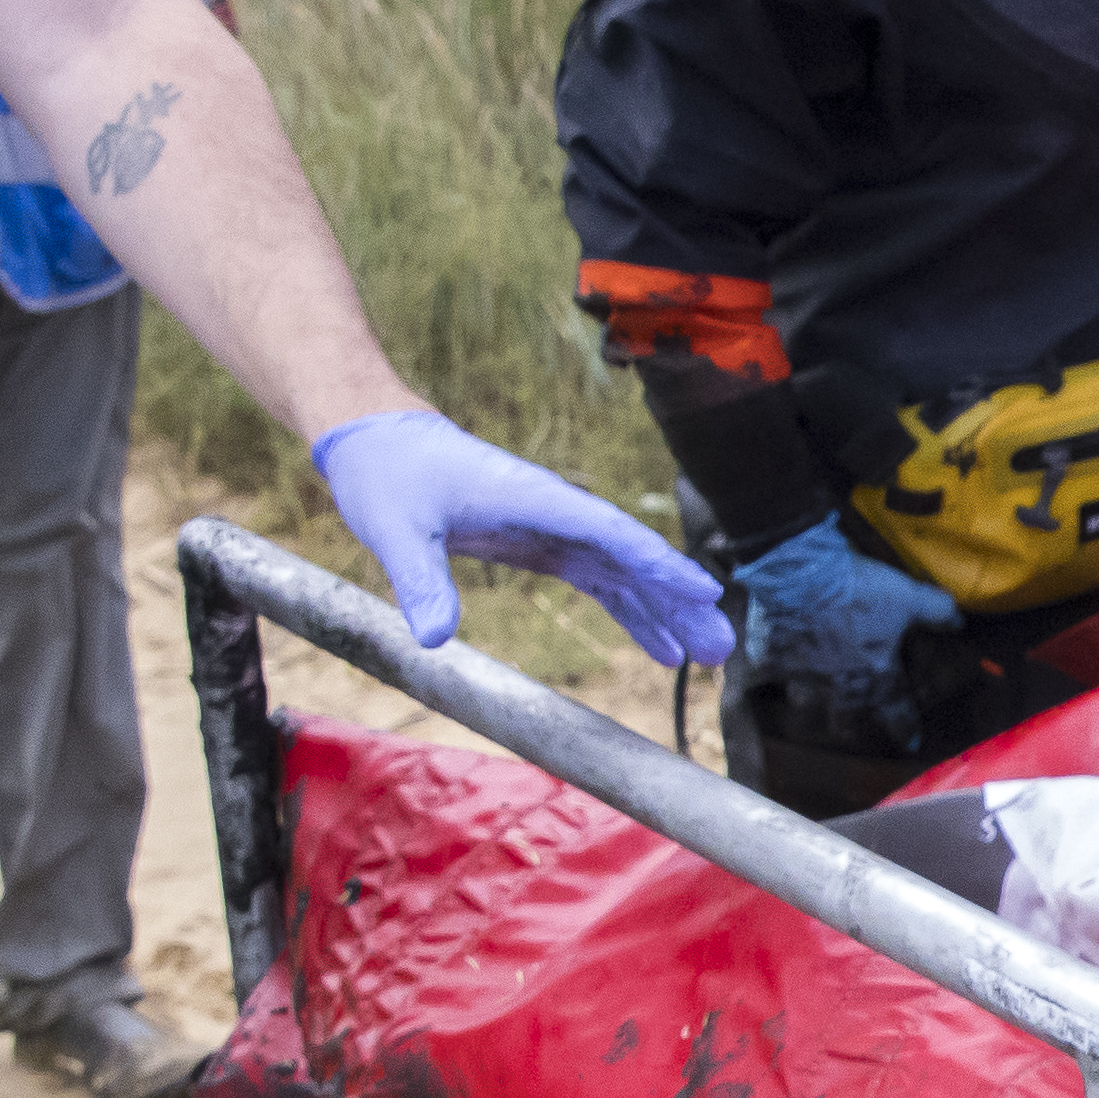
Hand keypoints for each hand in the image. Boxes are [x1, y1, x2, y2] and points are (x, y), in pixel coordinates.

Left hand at [310, 408, 733, 661]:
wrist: (378, 441)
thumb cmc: (387, 475)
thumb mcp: (396, 531)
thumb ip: (419, 580)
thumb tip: (434, 638)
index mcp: (534, 499)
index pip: (609, 533)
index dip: (658, 564)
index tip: (704, 591)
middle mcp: (556, 512)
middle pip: (632, 558)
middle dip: (680, 601)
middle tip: (720, 647)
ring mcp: (554, 528)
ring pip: (625, 573)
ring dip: (666, 612)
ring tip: (706, 656)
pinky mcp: (542, 544)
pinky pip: (599, 580)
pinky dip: (631, 611)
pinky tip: (658, 646)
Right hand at [728, 516, 968, 707]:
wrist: (801, 573)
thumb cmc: (860, 589)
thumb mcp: (909, 596)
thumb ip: (937, 613)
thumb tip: (960, 622)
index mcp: (875, 676)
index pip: (896, 714)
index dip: (906, 730)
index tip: (911, 743)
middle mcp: (837, 686)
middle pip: (845, 723)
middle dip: (854, 729)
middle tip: (856, 729)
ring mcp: (800, 677)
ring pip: (805, 704)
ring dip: (811, 702)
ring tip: (811, 698)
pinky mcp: (768, 660)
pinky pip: (766, 674)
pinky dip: (769, 670)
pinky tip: (769, 664)